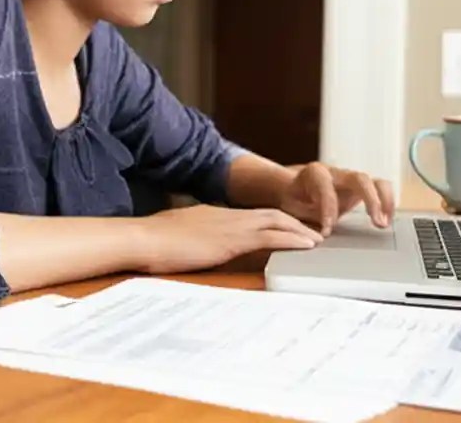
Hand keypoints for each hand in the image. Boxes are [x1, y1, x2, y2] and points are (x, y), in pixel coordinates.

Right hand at [134, 204, 323, 273]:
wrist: (143, 239)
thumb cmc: (152, 242)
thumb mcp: (177, 237)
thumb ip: (192, 239)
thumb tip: (193, 247)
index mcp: (214, 215)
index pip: (251, 215)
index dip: (272, 220)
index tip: (287, 227)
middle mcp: (227, 215)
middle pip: (270, 214)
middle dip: (293, 221)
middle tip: (313, 232)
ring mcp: (231, 225)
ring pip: (276, 221)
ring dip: (299, 229)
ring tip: (317, 239)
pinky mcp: (232, 239)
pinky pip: (270, 237)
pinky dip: (291, 239)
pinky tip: (306, 246)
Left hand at [278, 162, 395, 235]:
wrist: (295, 188)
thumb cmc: (293, 197)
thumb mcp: (291, 206)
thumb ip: (302, 215)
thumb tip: (314, 234)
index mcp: (316, 173)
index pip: (326, 188)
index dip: (328, 209)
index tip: (327, 231)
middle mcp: (337, 173)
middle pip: (360, 179)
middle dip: (371, 200)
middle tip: (377, 223)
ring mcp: (351, 179)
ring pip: (376, 181)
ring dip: (384, 201)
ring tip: (384, 224)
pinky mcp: (361, 188)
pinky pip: (380, 189)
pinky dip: (386, 204)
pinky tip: (385, 221)